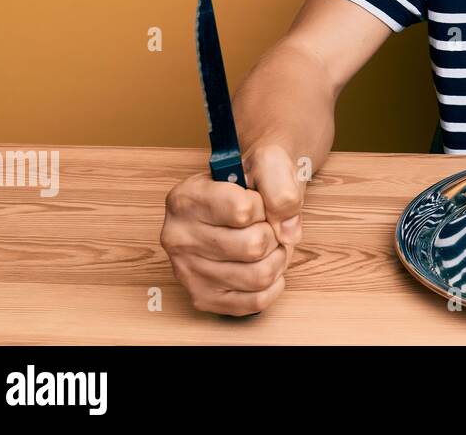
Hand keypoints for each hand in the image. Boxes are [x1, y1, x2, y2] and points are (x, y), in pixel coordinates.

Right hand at [159, 143, 305, 315]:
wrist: (246, 196)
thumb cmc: (254, 180)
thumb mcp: (269, 163)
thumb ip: (281, 187)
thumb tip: (287, 232)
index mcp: (186, 198)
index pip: (243, 210)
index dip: (263, 206)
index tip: (257, 201)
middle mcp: (177, 237)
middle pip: (254, 246)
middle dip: (274, 233)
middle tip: (266, 225)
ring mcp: (187, 272)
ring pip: (258, 277)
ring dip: (277, 259)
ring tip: (269, 244)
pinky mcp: (202, 298)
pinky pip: (254, 302)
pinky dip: (273, 284)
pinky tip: (265, 265)